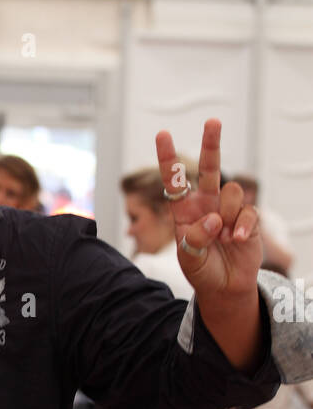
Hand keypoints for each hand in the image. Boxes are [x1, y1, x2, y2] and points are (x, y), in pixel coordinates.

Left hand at [155, 119, 260, 298]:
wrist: (223, 287)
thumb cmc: (201, 270)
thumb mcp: (189, 256)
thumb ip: (196, 236)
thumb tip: (214, 218)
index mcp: (185, 211)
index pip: (175, 181)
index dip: (169, 158)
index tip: (162, 135)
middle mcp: (206, 204)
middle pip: (210, 168)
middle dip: (211, 143)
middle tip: (213, 121)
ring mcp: (227, 210)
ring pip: (230, 193)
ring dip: (226, 217)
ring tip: (223, 238)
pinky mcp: (247, 219)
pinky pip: (247, 212)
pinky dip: (241, 227)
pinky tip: (236, 240)